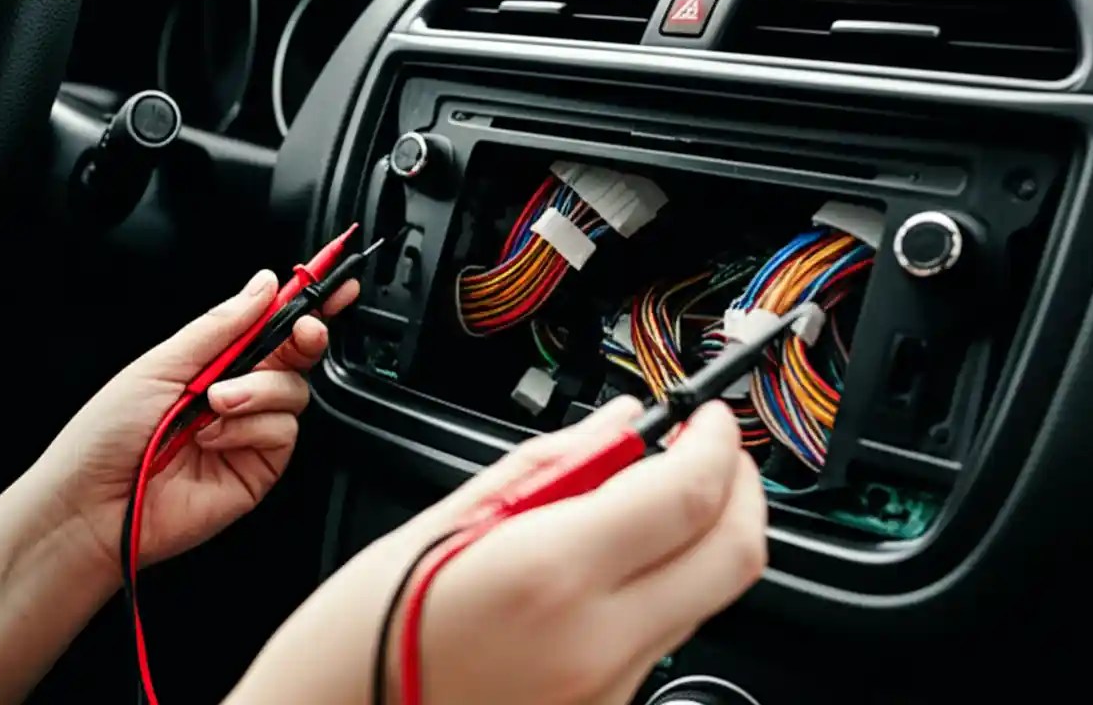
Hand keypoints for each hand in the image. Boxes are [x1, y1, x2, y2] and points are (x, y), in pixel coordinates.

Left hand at [35, 269, 358, 572]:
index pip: (270, 325)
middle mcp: (237, 393)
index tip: (336, 285)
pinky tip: (213, 439)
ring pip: (294, 392)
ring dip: (257, 391)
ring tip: (214, 405)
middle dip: (305, 338)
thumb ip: (220, 326)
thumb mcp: (161, 364)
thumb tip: (264, 285)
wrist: (93, 503)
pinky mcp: (260, 467)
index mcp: (213, 361)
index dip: (307, 303)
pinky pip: (282, 432)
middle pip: (296, 355)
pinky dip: (250, 428)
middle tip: (303, 332)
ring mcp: (251, 431)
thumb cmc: (107, 434)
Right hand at [227, 396, 766, 704]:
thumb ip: (549, 468)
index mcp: (548, 573)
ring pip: (705, 598)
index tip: (704, 415)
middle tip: (707, 449)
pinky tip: (609, 567)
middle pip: (733, 554)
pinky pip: (662, 641)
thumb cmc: (355, 637)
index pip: (688, 493)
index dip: (713, 440)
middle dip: (737, 488)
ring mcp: (605, 693)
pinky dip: (659, 589)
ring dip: (698, 537)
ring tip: (642, 503)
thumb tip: (618, 424)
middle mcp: (595, 643)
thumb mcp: (439, 524)